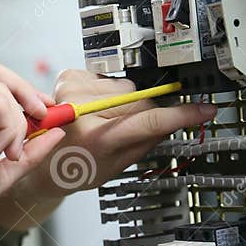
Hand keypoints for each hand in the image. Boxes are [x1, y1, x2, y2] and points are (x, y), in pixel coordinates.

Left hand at [9, 69, 216, 201]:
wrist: (40, 161)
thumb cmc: (75, 168)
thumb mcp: (116, 166)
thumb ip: (146, 141)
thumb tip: (174, 119)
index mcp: (96, 139)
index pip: (150, 120)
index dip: (182, 114)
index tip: (204, 110)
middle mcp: (81, 110)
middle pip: (141, 100)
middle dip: (145, 113)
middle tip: (128, 131)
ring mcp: (72, 90)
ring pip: (127, 87)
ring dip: (124, 102)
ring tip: (103, 121)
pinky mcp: (68, 77)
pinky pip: (108, 78)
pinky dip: (107, 92)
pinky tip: (92, 108)